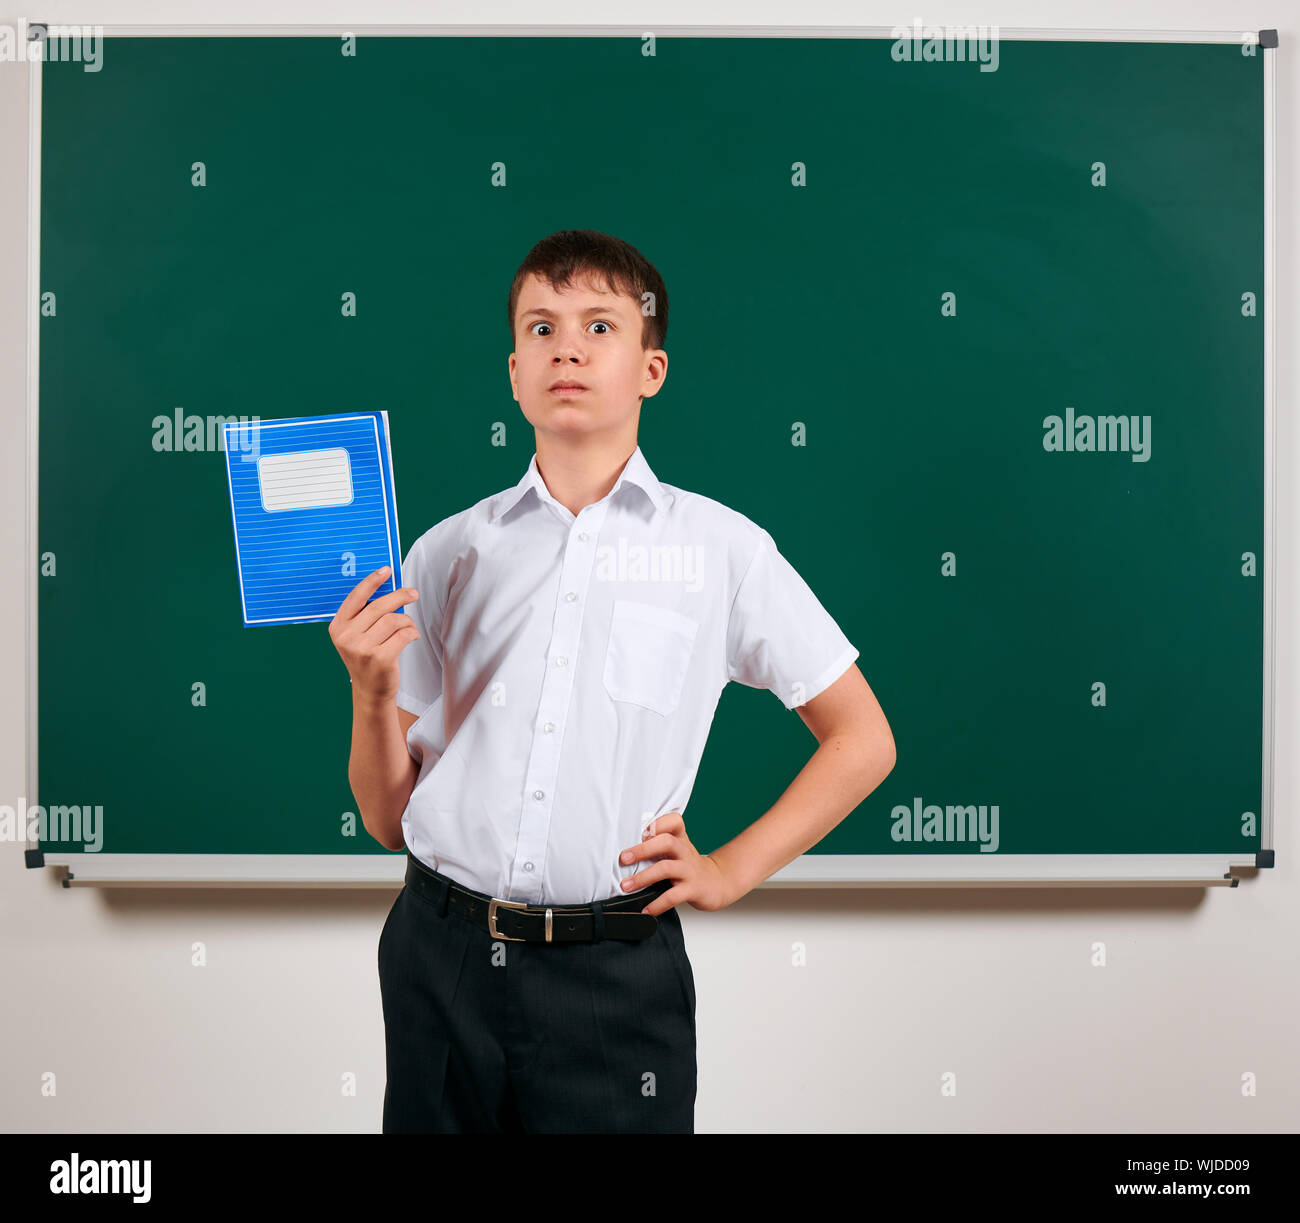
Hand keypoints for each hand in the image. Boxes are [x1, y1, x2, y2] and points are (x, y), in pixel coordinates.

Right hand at [328, 566, 420, 703]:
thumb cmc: (366, 656)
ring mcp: (362, 649)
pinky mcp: (380, 659)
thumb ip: (365, 615)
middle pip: (378, 607)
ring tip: (410, 626)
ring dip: (407, 620)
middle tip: (413, 593)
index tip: (386, 570)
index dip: (372, 581)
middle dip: (400, 596)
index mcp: (338, 627)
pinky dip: (412, 632)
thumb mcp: (356, 635)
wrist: (370, 690)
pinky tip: (412, 636)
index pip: (356, 597)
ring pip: (393, 620)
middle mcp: (347, 637)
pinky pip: (403, 634)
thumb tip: (388, 588)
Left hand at [617, 811, 736, 915]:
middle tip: (623, 859)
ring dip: (643, 877)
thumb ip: (657, 844)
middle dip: (642, 850)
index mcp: (680, 839)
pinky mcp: (693, 889)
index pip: (673, 821)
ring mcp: (689, 870)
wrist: (718, 883)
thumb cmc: (689, 866)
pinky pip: (673, 896)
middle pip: (666, 842)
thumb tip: (624, 852)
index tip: (639, 832)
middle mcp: (685, 852)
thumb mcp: (677, 849)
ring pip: (666, 868)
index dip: (657, 823)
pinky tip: (646, 910)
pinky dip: (657, 904)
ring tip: (626, 886)